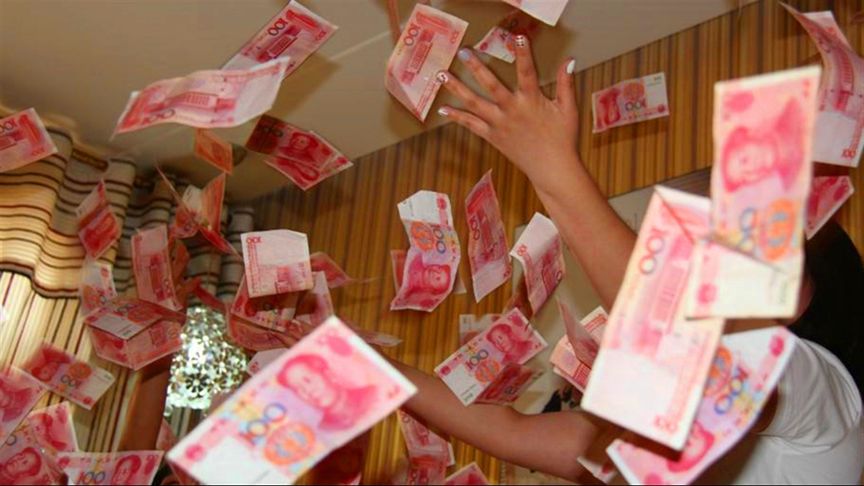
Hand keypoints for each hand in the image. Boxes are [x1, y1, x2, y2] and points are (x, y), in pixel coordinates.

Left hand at [438, 36, 578, 191]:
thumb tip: (569, 60)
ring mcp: (499, 124)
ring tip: (441, 75)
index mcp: (532, 101)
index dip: (523, 55)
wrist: (551, 169)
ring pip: (474, 103)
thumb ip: (566, 84)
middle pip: (491, 85)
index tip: (518, 37)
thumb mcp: (568, 110)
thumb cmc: (563, 139)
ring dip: (456, 88)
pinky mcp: (492, 137)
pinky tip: (443, 108)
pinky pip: (471, 125)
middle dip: (476, 67)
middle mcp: (512, 111)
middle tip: (463, 52)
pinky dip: (457, 116)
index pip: (528, 73)